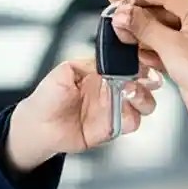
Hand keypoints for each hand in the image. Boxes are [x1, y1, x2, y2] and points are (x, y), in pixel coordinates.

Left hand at [5, 58, 162, 171]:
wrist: (38, 126)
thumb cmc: (47, 97)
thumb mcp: (65, 71)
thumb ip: (88, 64)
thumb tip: (108, 60)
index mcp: (102, 73)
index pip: (129, 64)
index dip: (140, 62)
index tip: (143, 61)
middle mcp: (112, 90)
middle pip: (144, 82)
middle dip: (149, 80)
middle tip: (142, 79)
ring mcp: (113, 109)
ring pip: (144, 103)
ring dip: (144, 98)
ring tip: (132, 95)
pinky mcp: (112, 128)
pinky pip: (131, 123)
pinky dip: (132, 118)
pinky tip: (123, 113)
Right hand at [108, 0, 187, 125]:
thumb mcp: (174, 47)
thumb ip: (145, 28)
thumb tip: (123, 13)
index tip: (114, 0)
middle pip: (155, 6)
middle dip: (134, 15)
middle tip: (118, 26)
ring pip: (156, 28)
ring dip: (140, 35)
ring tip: (128, 44)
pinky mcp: (186, 60)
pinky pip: (161, 48)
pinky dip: (149, 51)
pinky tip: (144, 59)